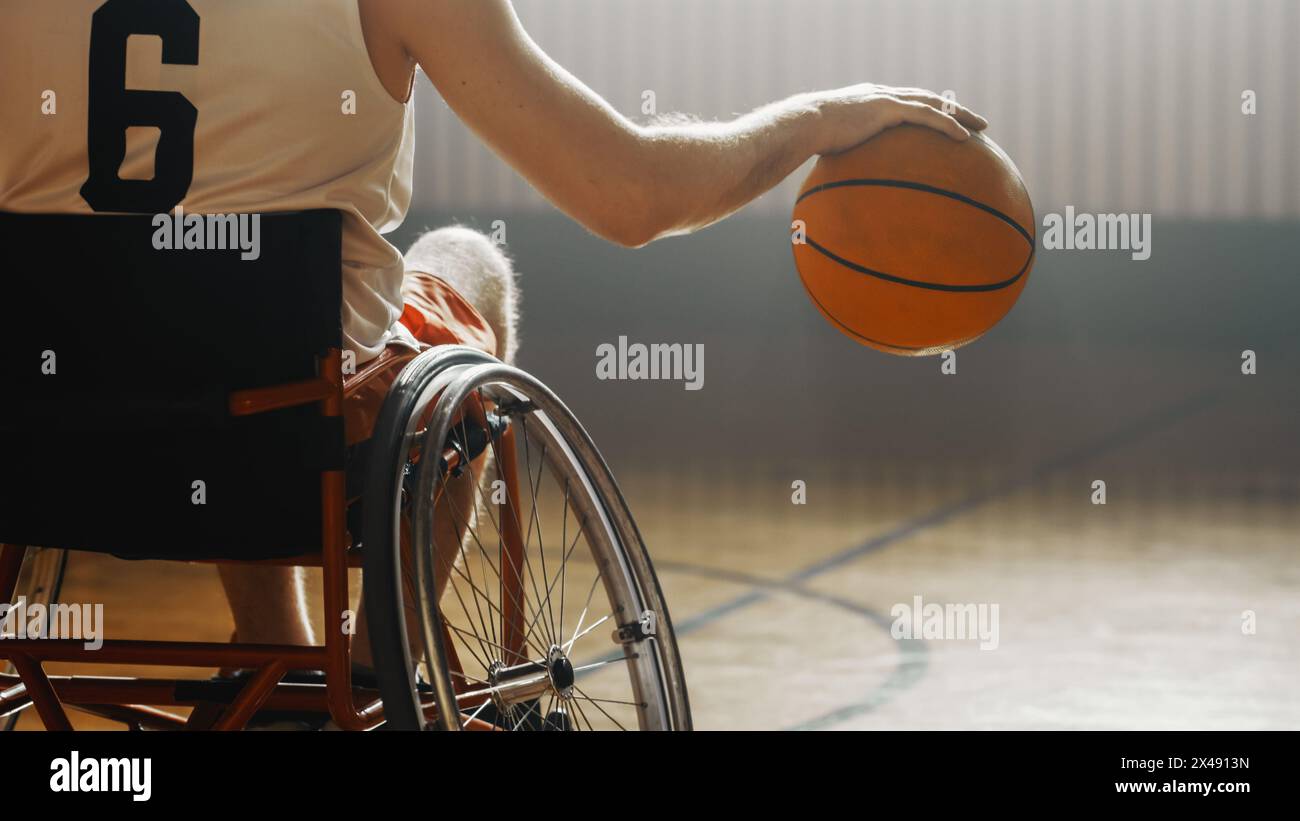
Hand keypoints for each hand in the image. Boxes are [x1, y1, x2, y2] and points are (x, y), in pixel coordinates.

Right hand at [809, 83, 988, 154]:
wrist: (803, 124)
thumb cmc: (810, 140)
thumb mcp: (831, 148)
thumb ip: (846, 161)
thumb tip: (845, 188)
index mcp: (870, 102)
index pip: (908, 103)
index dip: (930, 112)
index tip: (947, 123)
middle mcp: (882, 95)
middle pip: (928, 100)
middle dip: (954, 109)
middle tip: (975, 121)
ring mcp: (886, 99)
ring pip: (934, 104)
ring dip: (960, 115)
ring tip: (981, 127)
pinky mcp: (888, 108)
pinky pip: (926, 116)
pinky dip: (947, 125)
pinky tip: (963, 137)